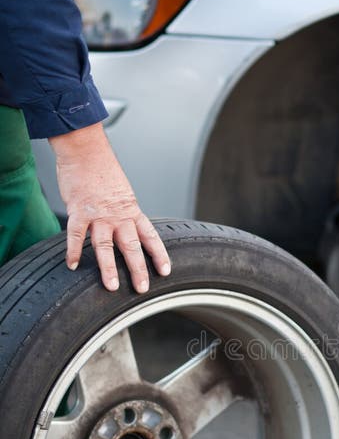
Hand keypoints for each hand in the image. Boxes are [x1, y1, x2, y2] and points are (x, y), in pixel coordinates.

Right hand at [50, 123, 170, 292]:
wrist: (86, 149)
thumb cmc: (102, 170)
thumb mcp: (121, 192)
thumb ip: (124, 213)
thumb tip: (126, 229)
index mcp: (131, 210)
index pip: (150, 236)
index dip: (159, 254)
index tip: (166, 271)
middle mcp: (118, 215)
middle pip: (131, 246)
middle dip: (138, 269)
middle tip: (141, 288)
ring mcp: (98, 214)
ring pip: (105, 245)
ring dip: (108, 267)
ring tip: (110, 286)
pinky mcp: (78, 211)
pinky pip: (75, 234)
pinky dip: (73, 251)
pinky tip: (72, 265)